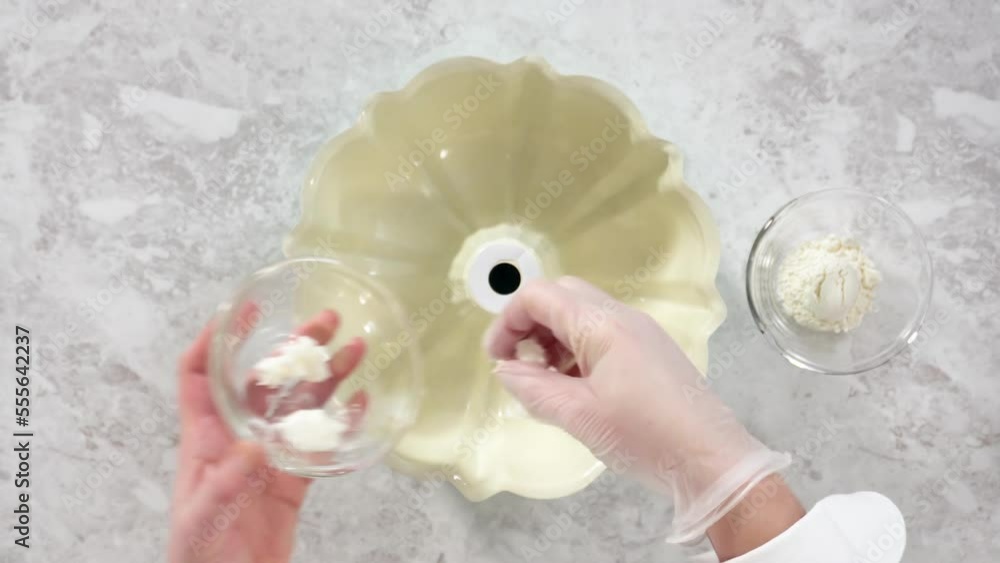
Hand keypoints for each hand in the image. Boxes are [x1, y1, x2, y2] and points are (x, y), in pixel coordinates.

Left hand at [169, 310, 364, 562]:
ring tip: (356, 351)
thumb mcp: (203, 519)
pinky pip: (321, 443)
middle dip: (292, 347)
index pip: (199, 376)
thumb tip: (254, 445)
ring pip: (299, 405)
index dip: (214, 340)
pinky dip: (343, 421)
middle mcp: (238, 439)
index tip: (241, 311)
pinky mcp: (294, 480)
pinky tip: (363, 403)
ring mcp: (269, 457)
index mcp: (205, 440)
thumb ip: (226, 482)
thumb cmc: (200, 555)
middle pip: (263, 380)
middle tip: (326, 321)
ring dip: (326, 376)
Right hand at [484, 277, 795, 543]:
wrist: (711, 459)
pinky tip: (574, 386)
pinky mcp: (650, 351)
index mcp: (603, 324)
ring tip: (545, 381)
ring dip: (553, 338)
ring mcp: (640, 332)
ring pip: (581, 314)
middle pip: (561, 296)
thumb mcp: (578, 416)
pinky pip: (602, 334)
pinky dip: (576, 350)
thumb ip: (533, 389)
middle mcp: (623, 317)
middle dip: (530, 324)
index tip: (497, 359)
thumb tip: (504, 370)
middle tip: (518, 365)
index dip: (508, 321)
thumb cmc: (645, 436)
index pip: (539, 295)